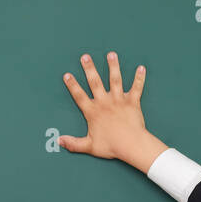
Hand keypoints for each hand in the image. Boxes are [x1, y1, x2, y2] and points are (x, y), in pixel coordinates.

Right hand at [59, 52, 154, 166]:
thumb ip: (73, 143)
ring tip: (111, 54)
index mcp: (93, 112)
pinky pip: (137, 87)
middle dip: (89, 68)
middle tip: (85, 57)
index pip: (79, 96)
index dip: (72, 85)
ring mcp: (119, 100)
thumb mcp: (89, 146)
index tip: (67, 75)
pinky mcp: (132, 102)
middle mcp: (104, 102)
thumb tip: (59, 141)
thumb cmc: (111, 146)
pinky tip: (141, 68)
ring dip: (113, 66)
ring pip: (115, 80)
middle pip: (95, 82)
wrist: (130, 144)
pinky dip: (139, 78)